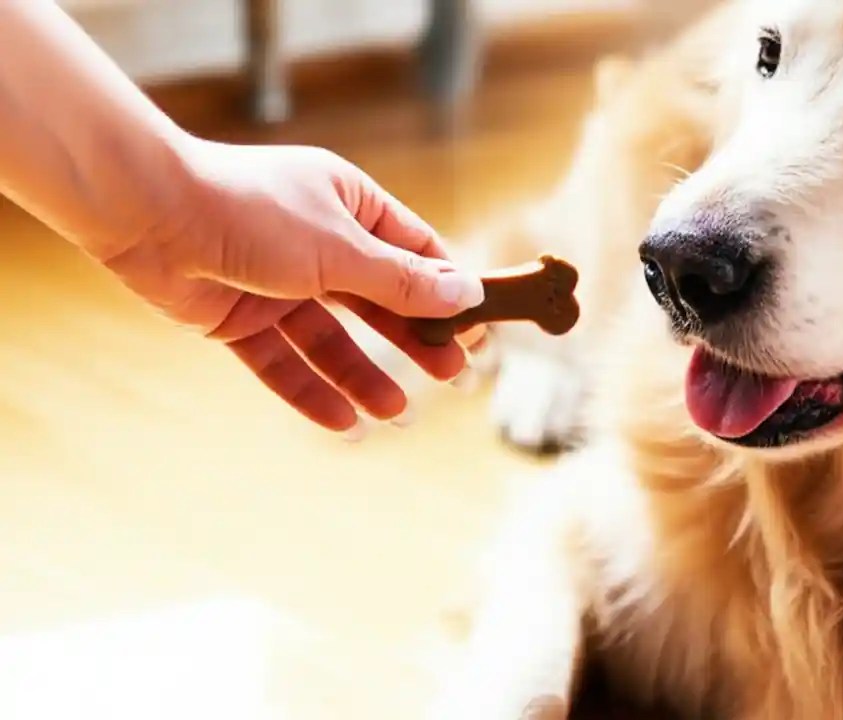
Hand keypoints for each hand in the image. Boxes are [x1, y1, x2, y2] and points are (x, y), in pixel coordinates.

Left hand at [99, 138, 484, 432]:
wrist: (148, 214)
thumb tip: (466, 294)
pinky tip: (344, 424)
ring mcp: (278, 283)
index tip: (479, 331)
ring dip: (366, 375)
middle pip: (380, 301)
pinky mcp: (240, 318)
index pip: (416, 252)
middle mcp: (318, 243)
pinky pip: (284, 361)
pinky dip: (311, 391)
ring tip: (400, 412)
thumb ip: (402, 281)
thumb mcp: (341, 249)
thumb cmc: (250, 210)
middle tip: (454, 378)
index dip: (450, 292)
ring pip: (334, 339)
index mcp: (350, 204)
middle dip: (415, 341)